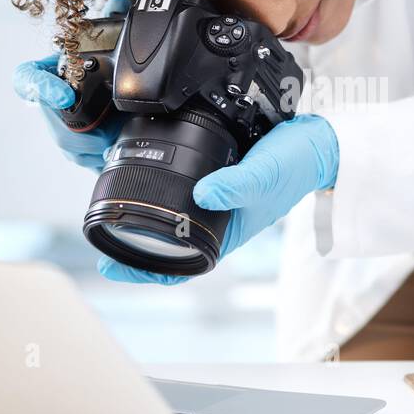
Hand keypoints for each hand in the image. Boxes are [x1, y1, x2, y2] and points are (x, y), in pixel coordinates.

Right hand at [12, 0, 129, 171]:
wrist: (99, 95)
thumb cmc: (93, 66)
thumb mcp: (101, 44)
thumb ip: (111, 20)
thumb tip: (119, 2)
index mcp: (48, 73)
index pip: (28, 79)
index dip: (42, 88)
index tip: (64, 96)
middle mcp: (48, 104)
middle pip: (58, 125)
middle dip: (87, 132)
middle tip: (111, 131)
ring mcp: (58, 129)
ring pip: (71, 147)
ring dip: (97, 147)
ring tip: (120, 139)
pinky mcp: (72, 150)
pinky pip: (82, 160)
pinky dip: (101, 158)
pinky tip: (118, 154)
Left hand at [95, 114, 338, 285]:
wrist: (316, 142)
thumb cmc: (297, 166)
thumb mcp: (265, 174)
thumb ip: (236, 184)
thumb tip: (201, 193)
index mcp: (227, 232)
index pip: (179, 265)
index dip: (144, 271)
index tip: (110, 264)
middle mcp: (217, 220)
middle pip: (167, 245)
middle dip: (131, 246)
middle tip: (97, 235)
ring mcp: (215, 200)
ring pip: (170, 218)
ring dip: (141, 218)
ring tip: (110, 207)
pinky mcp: (215, 178)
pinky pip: (180, 191)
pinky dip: (158, 188)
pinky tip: (142, 173)